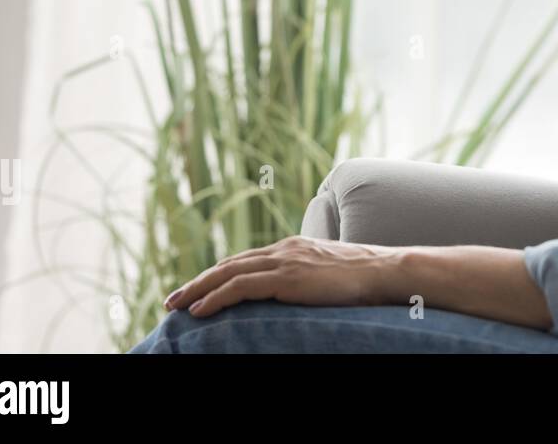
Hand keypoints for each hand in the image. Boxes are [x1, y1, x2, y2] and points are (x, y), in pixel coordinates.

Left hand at [162, 235, 398, 317]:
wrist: (384, 271)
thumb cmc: (364, 277)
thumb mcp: (329, 272)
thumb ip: (308, 275)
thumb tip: (297, 291)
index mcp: (292, 247)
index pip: (244, 259)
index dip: (217, 274)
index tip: (197, 288)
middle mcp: (283, 249)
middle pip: (228, 264)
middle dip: (197, 281)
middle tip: (172, 299)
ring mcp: (284, 261)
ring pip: (227, 273)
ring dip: (197, 290)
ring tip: (175, 306)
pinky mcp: (287, 277)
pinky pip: (240, 287)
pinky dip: (215, 297)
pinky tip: (199, 310)